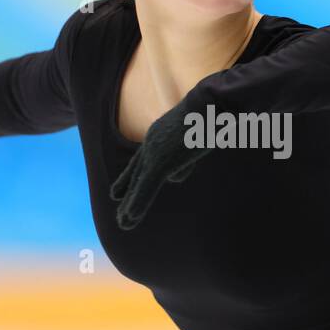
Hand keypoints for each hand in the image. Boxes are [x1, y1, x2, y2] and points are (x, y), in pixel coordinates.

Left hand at [109, 101, 210, 229]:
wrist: (213, 105)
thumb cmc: (213, 114)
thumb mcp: (197, 137)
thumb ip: (185, 156)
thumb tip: (175, 176)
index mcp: (160, 133)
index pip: (140, 160)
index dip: (128, 176)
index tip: (115, 191)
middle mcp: (152, 141)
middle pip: (135, 172)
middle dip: (126, 191)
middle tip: (116, 207)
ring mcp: (155, 151)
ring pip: (139, 184)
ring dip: (132, 206)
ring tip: (123, 224)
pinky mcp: (161, 162)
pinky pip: (146, 187)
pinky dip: (138, 204)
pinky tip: (128, 218)